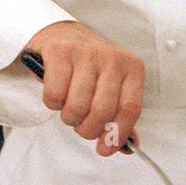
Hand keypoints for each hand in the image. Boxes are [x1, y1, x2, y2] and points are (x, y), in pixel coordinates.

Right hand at [24, 20, 144, 155]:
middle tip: (82, 125)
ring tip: (70, 107)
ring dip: (69, 117)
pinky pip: (55, 96)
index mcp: (132, 68)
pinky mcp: (61, 52)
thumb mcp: (112, 86)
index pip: (130, 108)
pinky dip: (53, 103)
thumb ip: (120, 114)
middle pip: (102, 111)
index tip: (105, 149)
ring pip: (77, 106)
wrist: (64, 35)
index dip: (117, 134)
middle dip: (88, 129)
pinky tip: (58, 92)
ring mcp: (87, 53)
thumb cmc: (90, 67)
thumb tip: (127, 147)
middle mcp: (112, 58)